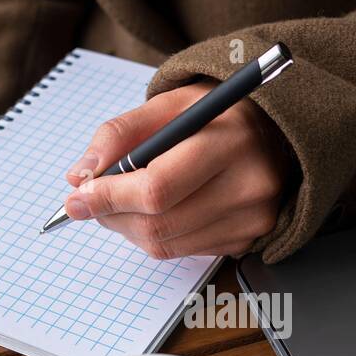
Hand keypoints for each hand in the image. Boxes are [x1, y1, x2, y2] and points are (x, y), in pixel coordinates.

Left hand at [61, 82, 287, 258]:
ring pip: (166, 245)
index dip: (109, 197)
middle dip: (112, 216)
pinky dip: (157, 235)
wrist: (277, 132)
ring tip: (122, 203)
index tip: (78, 197)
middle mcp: (249, 186)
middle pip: (158, 224)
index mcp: (231, 141)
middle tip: (90, 202)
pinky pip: (184, 251)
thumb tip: (80, 176)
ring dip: (129, 229)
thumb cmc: (218, 115)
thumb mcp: (170, 104)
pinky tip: (159, 210)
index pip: (157, 188)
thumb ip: (120, 134)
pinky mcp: (248, 240)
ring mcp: (252, 219)